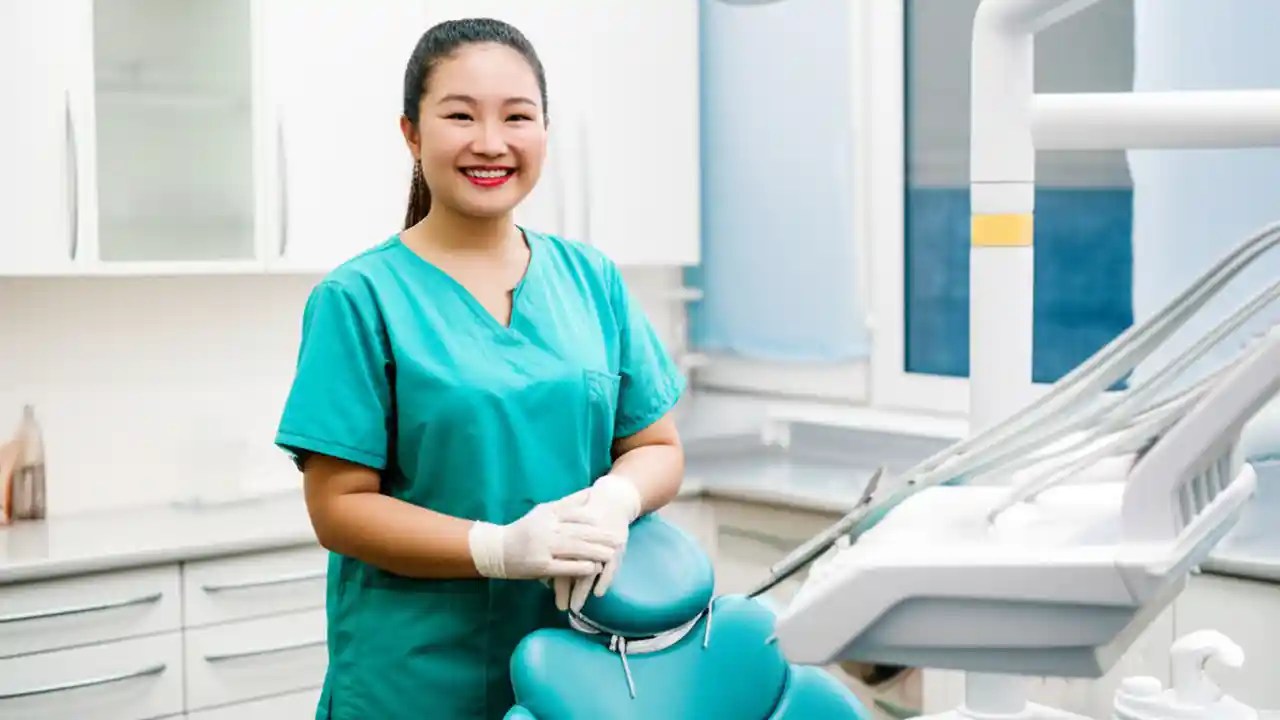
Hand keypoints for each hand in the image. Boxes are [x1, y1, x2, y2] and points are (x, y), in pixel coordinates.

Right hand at [468, 494, 623, 579]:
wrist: (496, 550)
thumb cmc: (523, 530)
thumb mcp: (543, 511)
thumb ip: (566, 503)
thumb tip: (591, 491)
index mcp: (547, 514)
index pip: (575, 514)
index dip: (595, 519)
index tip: (611, 521)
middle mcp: (545, 529)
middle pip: (578, 532)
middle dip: (600, 536)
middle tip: (619, 539)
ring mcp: (542, 548)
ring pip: (573, 549)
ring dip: (594, 552)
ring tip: (612, 554)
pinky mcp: (539, 566)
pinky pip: (563, 567)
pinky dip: (579, 567)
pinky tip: (593, 569)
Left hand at [553, 474, 641, 611]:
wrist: (612, 500)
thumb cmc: (586, 515)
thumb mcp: (567, 523)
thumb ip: (556, 544)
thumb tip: (542, 571)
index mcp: (567, 529)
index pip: (555, 555)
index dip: (548, 573)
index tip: (542, 590)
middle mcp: (583, 537)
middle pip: (570, 565)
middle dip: (564, 588)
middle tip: (560, 607)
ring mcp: (601, 542)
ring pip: (589, 569)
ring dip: (582, 590)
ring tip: (575, 607)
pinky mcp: (616, 546)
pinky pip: (609, 566)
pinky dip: (603, 580)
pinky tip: (598, 594)